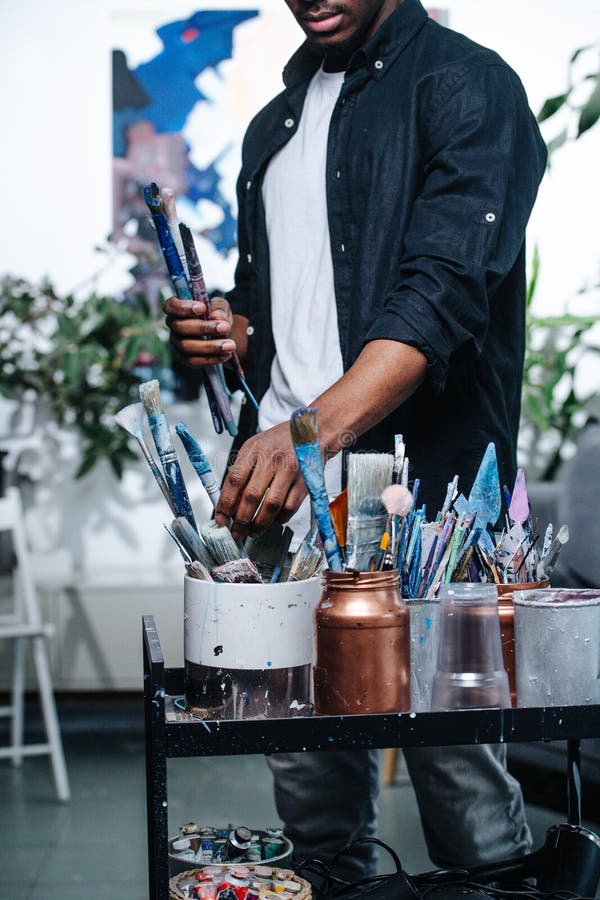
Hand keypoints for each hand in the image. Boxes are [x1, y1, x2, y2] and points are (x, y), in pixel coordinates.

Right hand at [163, 296, 235, 366]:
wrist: (223, 333)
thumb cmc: (217, 315)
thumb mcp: (221, 307)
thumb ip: (219, 308)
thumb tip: (216, 316)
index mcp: (177, 309)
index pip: (170, 306)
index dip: (183, 307)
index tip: (203, 308)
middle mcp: (173, 326)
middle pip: (181, 327)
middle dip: (204, 328)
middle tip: (225, 328)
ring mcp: (177, 343)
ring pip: (187, 346)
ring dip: (210, 346)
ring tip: (230, 345)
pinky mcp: (184, 358)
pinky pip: (194, 361)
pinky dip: (211, 358)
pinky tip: (226, 354)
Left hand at [215, 423, 307, 540]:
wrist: (313, 433)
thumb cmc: (280, 441)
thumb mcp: (255, 446)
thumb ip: (241, 469)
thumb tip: (227, 501)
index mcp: (255, 450)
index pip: (235, 480)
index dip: (225, 503)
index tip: (220, 519)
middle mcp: (272, 460)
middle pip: (252, 496)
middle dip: (240, 520)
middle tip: (235, 532)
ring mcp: (290, 471)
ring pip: (271, 505)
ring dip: (259, 524)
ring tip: (251, 532)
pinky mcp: (305, 482)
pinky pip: (289, 507)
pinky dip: (278, 519)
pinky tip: (272, 521)